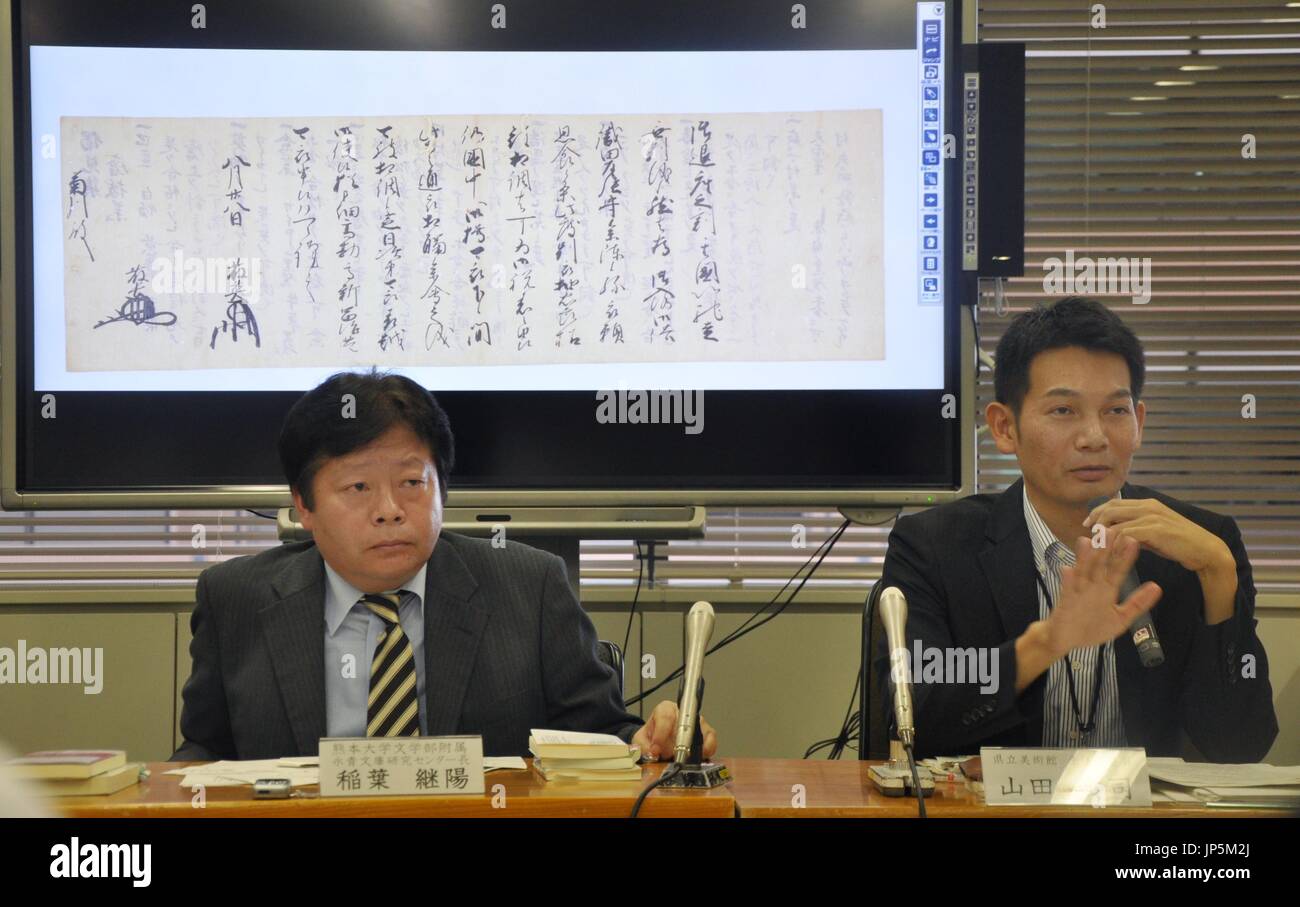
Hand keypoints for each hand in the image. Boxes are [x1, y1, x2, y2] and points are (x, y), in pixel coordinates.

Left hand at [630, 700, 717, 761]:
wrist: (659, 741)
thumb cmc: (652, 736)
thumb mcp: (641, 739)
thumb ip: (643, 746)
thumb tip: (653, 753)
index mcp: (665, 709)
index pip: (666, 717)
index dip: (660, 735)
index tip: (656, 749)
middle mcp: (683, 713)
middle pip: (683, 726)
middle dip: (675, 745)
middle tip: (668, 756)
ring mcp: (697, 722)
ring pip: (698, 733)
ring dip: (689, 749)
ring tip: (680, 758)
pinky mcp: (707, 733)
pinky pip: (711, 740)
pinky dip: (706, 750)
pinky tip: (697, 757)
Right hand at [1041, 534, 1162, 658]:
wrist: (1066, 639)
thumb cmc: (1092, 628)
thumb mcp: (1121, 618)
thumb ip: (1137, 603)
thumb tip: (1157, 587)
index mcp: (1107, 590)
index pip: (1118, 570)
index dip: (1125, 557)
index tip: (1133, 541)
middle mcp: (1093, 587)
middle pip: (1100, 565)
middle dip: (1105, 549)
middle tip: (1110, 530)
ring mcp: (1078, 592)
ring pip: (1082, 572)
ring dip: (1083, 558)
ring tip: (1085, 541)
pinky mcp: (1065, 601)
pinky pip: (1066, 589)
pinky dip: (1067, 580)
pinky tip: (1067, 569)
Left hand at [1083, 498, 1233, 574]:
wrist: (1205, 550)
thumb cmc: (1179, 543)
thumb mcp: (1154, 533)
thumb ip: (1136, 530)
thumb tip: (1116, 534)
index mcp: (1148, 504)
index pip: (1115, 502)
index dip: (1098, 512)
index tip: (1088, 524)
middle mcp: (1149, 506)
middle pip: (1111, 508)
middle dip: (1095, 520)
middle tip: (1088, 534)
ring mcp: (1152, 517)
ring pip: (1117, 521)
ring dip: (1103, 534)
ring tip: (1095, 545)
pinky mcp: (1156, 530)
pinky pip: (1127, 533)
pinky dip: (1115, 542)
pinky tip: (1109, 550)